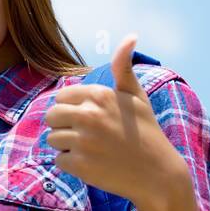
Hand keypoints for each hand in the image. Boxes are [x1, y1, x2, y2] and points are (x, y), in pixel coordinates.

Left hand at [43, 33, 189, 210]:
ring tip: (93, 150)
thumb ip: (124, 67)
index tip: (90, 120)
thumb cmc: (146, 132)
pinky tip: (94, 164)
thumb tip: (131, 35)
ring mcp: (83, 141)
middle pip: (51, 117)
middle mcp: (89, 115)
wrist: (157, 174)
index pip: (61, 98)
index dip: (72, 109)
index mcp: (99, 95)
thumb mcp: (137, 96)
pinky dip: (72, 165)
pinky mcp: (79, 164)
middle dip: (64, 127)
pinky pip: (59, 160)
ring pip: (53, 139)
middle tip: (88, 137)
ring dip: (68, 146)